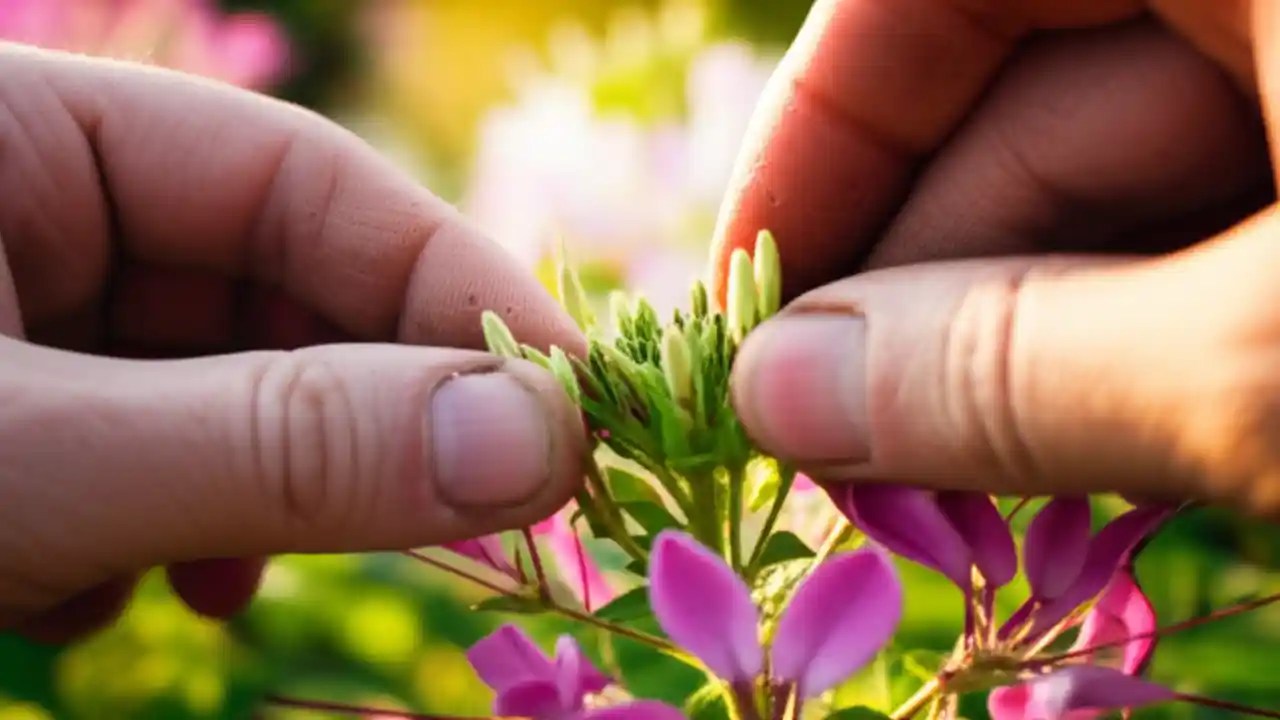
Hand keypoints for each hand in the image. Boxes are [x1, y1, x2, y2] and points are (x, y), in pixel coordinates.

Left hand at [0, 45, 586, 641]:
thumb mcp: (35, 462)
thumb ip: (284, 442)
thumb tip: (541, 442)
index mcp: (20, 135)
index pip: (303, 180)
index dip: (453, 291)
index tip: (573, 404)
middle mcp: (29, 211)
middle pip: (271, 295)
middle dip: (344, 422)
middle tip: (453, 522)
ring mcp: (16, 324)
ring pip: (218, 393)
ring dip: (242, 499)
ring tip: (202, 579)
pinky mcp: (12, 426)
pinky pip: (145, 458)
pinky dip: (161, 534)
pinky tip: (108, 595)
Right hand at [713, 2, 1279, 512]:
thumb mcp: (1263, 362)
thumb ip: (1004, 365)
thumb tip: (771, 389)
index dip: (815, 139)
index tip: (743, 305)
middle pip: (1030, 102)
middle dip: (940, 288)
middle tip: (867, 452)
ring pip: (1132, 178)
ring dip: (1055, 340)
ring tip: (998, 485)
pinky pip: (1229, 222)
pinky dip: (1171, 336)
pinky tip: (1143, 439)